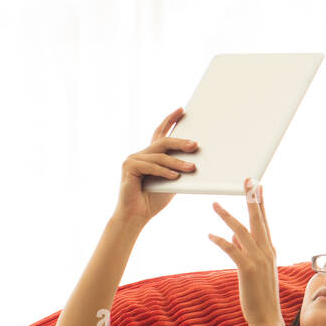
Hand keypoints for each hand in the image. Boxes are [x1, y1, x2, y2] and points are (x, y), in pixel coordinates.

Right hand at [113, 106, 199, 225]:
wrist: (137, 215)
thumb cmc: (154, 199)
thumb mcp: (172, 181)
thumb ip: (179, 169)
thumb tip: (197, 160)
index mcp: (151, 155)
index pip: (160, 133)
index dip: (170, 120)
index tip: (181, 110)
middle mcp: (140, 154)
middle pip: (163, 142)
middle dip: (181, 142)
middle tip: (195, 145)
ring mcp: (133, 159)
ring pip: (160, 156)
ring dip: (177, 163)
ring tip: (192, 169)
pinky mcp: (128, 167)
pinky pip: (151, 166)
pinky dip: (164, 172)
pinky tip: (175, 177)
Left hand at [208, 177, 281, 325]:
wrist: (266, 317)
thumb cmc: (259, 294)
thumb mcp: (254, 269)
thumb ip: (245, 250)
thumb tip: (233, 235)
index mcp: (269, 250)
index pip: (264, 221)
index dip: (260, 203)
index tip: (257, 187)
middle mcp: (266, 251)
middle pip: (257, 220)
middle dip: (252, 199)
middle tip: (247, 182)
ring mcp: (258, 259)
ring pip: (242, 231)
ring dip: (227, 216)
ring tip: (215, 204)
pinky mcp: (248, 269)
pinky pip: (232, 250)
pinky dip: (221, 241)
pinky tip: (210, 235)